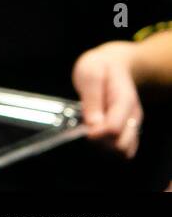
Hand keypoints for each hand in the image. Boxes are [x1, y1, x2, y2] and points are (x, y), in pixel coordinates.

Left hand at [73, 42, 142, 158]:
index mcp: (124, 101)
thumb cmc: (100, 67)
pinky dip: (110, 148)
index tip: (84, 129)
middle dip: (100, 143)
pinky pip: (124, 149)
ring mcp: (133, 125)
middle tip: (86, 129)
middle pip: (121, 145)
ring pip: (123, 151)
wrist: (115, 64)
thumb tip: (92, 125)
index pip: (113, 128)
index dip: (95, 133)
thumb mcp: (90, 73)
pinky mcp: (129, 131)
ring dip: (105, 148)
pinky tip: (98, 135)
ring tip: (91, 131)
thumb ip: (91, 98)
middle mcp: (133, 117)